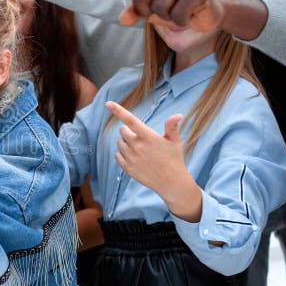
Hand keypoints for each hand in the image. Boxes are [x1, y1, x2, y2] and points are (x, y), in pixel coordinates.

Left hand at [104, 0, 225, 29]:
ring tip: (176, 10)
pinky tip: (188, 14)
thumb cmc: (175, 3)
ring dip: (165, 17)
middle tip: (156, 11)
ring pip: (159, 7)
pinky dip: (180, 21)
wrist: (209, 8)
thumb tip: (122, 19)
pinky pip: (177, 14)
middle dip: (144, 9)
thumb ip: (136, 9)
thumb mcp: (152, 7)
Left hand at [105, 101, 200, 219]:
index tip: (108, 103)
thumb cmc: (174, 159)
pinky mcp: (127, 168)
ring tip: (140, 150)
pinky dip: (123, 154)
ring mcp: (131, 158)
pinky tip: (135, 158)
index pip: (130, 120)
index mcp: (148, 137)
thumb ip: (172, 127)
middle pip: (123, 131)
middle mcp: (137, 146)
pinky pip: (117, 155)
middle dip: (128, 132)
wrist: (172, 183)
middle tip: (141, 138)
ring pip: (119, 143)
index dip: (118, 110)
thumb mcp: (174, 142)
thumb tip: (177, 115)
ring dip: (126, 143)